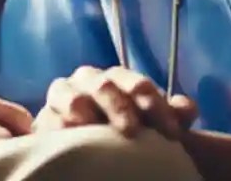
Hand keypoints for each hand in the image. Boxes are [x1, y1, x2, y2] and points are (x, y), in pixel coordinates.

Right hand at [33, 65, 197, 139]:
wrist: (93, 150)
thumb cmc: (128, 134)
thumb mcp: (155, 127)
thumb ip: (172, 115)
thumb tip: (187, 107)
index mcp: (118, 80)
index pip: (137, 84)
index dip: (155, 105)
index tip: (172, 133)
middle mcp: (88, 81)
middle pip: (103, 84)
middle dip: (119, 106)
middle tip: (133, 131)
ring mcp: (62, 96)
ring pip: (68, 93)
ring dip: (81, 108)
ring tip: (94, 128)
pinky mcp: (44, 119)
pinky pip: (47, 118)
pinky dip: (57, 126)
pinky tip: (70, 138)